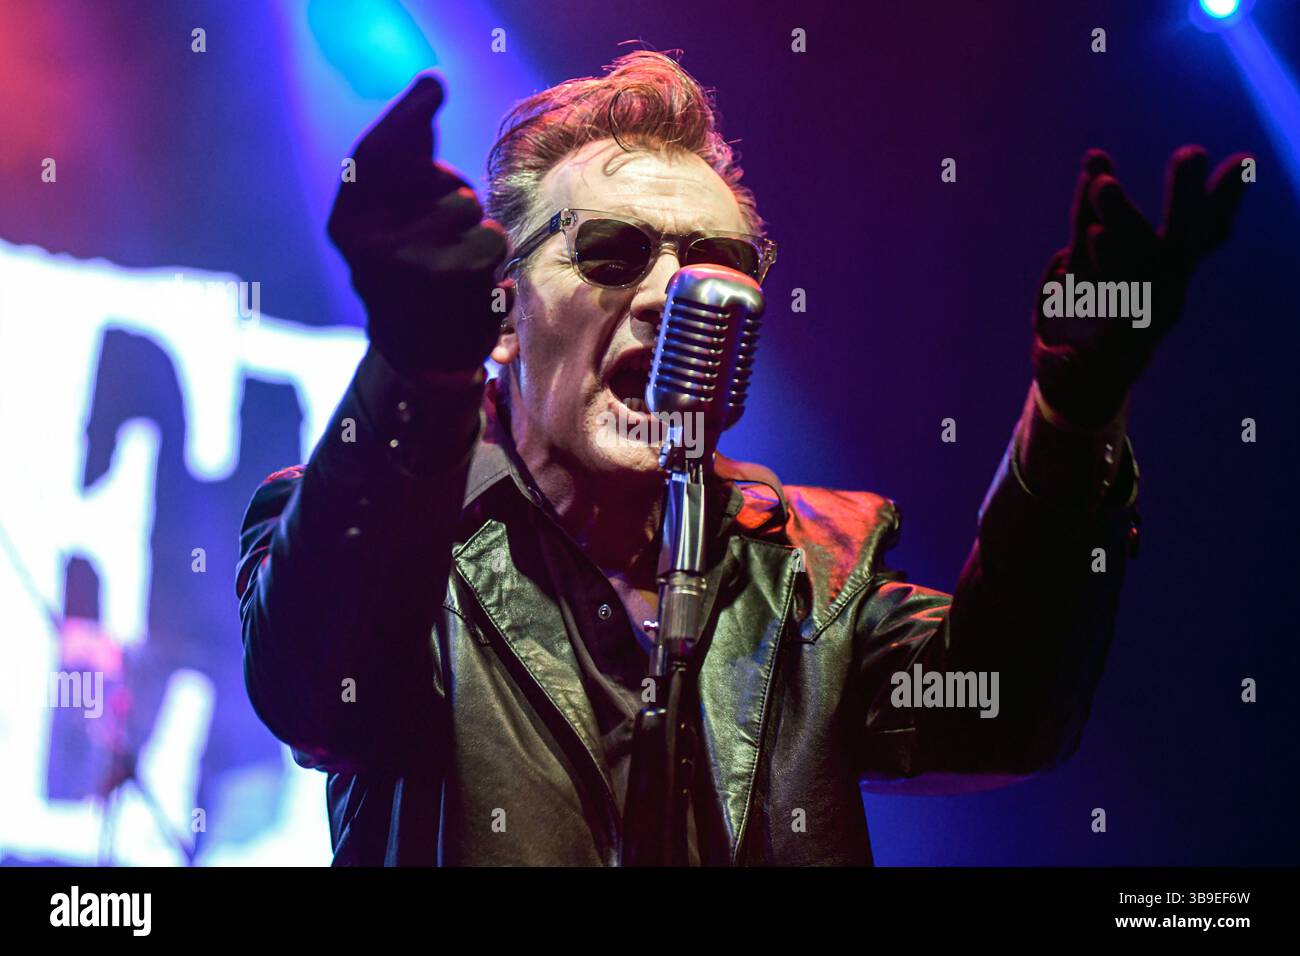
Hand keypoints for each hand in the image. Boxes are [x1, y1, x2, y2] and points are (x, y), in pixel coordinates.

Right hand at [327, 72, 514, 373]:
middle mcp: (371, 242)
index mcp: (348, 224)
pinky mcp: (454, 283)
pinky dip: (493, 260)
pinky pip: (492, 242)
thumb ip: (404, 164)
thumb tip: (428, 90)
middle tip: (442, 241)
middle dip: (455, 200)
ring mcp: (412, 262)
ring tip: (457, 266)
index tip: (433, 84)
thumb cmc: (408, 274)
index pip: (374, 153)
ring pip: (471, 212)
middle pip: (441, 183)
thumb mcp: (388, 224)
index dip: (406, 115)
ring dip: (477, 232)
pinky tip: (474, 285)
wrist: (417, 355)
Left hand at [1031, 146, 1250, 427]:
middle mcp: (1166, 294)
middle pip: (1181, 242)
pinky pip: (1108, 299)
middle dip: (1185, 198)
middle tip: (1191, 153)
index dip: (1224, 198)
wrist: (1070, 386)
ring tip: (1102, 184)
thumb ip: (1090, 210)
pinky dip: (1103, 268)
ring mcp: (1142, 317)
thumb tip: (1095, 156)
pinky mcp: (1109, 338)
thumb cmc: (1084, 313)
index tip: (1244, 161)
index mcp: (1171, 273)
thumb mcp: (1083, 256)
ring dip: (1123, 221)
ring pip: (1142, 264)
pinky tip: (1089, 236)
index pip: (1206, 231)